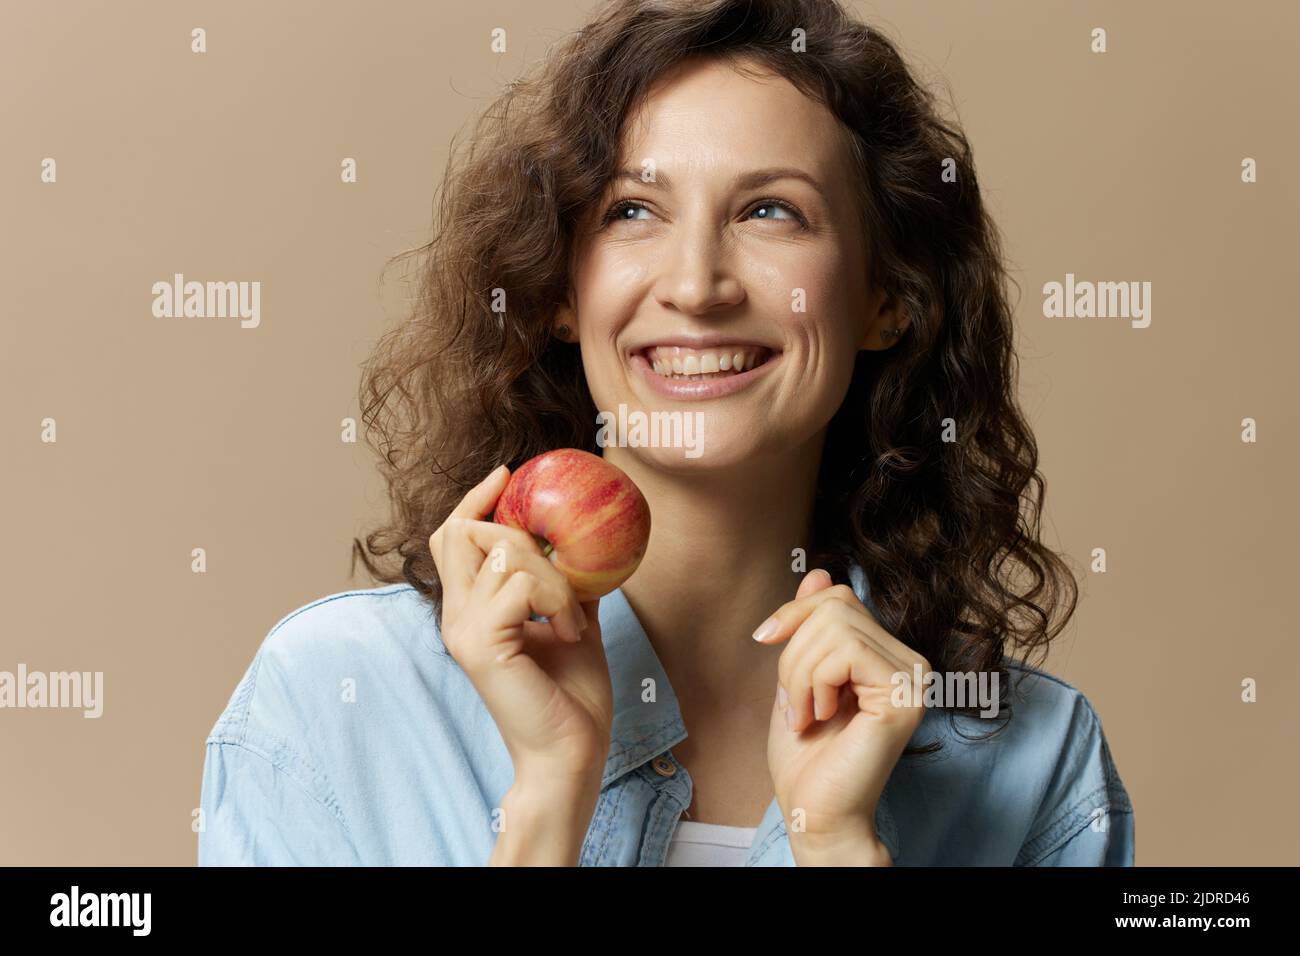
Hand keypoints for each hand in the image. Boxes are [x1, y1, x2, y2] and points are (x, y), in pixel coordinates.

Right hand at [429, 464, 613, 794]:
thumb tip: (582, 540)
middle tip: (562, 555)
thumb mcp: (570, 621)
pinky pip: (521, 583)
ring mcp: (464, 629)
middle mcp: (456, 616)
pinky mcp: (482, 644)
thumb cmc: (570, 696)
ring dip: (555, 575)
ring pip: (505, 551)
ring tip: (574, 617)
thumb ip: (563, 581)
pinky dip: (557, 598)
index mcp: (470, 611)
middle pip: (463, 532)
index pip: (451, 537)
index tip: (507, 473)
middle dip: (519, 528)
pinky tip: (571, 631)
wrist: (570, 754)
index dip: (474, 500)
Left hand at [757, 568, 928, 865]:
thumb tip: (820, 570)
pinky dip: (816, 683)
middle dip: (793, 652)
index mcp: (887, 654)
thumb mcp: (797, 675)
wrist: (814, 811)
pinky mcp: (904, 693)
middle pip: (834, 607)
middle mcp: (910, 661)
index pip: (838, 596)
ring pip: (835, 628)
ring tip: (806, 715)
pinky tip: (823, 717)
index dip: (794, 612)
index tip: (764, 639)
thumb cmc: (806, 755)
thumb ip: (811, 626)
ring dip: (800, 674)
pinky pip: (846, 652)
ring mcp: (913, 677)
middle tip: (794, 704)